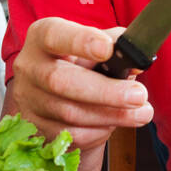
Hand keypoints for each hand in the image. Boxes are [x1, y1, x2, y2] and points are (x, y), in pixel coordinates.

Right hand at [4, 17, 154, 158]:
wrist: (57, 94)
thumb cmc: (81, 62)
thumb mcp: (95, 45)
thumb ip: (117, 46)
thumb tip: (137, 62)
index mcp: (42, 36)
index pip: (55, 35)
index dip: (80, 41)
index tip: (107, 49)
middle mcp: (29, 66)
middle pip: (60, 81)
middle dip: (104, 91)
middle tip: (138, 95)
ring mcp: (28, 100)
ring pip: (69, 113)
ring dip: (111, 115)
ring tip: (141, 113)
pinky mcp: (36, 128)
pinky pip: (71, 135)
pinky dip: (99, 131)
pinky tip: (114, 122)